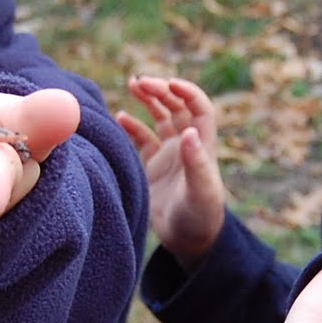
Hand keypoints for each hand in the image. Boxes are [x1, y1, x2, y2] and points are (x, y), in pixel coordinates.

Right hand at [115, 76, 226, 268]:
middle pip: (177, 106)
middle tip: (140, 81)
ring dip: (149, 100)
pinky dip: (132, 126)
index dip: (187, 91)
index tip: (169, 82)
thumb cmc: (200, 218)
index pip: (199, 107)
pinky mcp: (153, 167)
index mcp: (202, 146)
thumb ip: (196, 163)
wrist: (188, 242)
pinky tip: (120, 117)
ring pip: (160, 117)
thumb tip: (188, 132)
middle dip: (161, 90)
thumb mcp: (201, 192)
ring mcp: (169, 155)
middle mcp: (186, 145)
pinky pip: (142, 138)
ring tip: (133, 84)